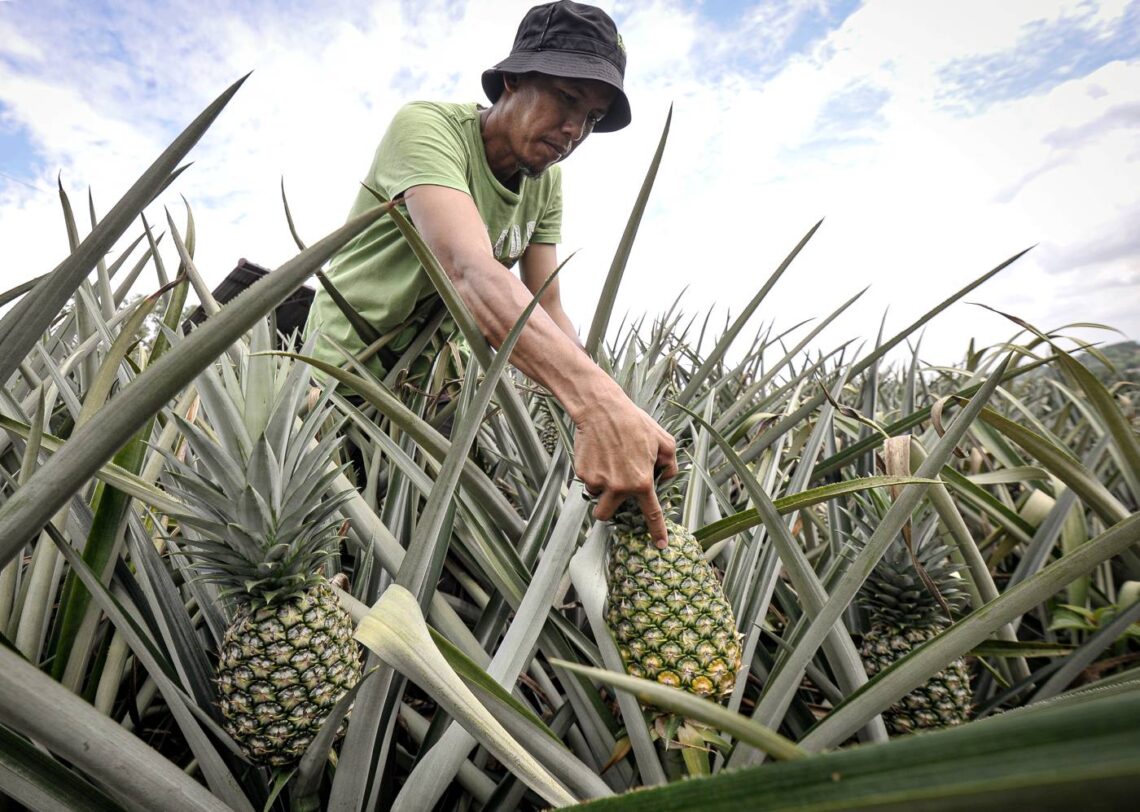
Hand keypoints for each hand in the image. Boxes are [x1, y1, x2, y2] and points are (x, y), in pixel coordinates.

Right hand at [573, 387, 677, 547]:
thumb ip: (670, 463)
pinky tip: (598, 454)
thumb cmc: (633, 423)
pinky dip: (592, 472)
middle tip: (612, 491)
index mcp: (641, 481)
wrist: (601, 409)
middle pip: (607, 515)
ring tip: (607, 463)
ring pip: (596, 496)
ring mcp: (598, 481)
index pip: (651, 514)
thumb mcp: (663, 440)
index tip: (659, 546)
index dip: (656, 532)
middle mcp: (619, 486)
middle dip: (608, 509)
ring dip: (601, 487)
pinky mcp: (583, 473)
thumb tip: (667, 478)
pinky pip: (586, 481)